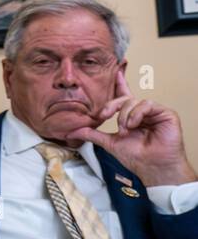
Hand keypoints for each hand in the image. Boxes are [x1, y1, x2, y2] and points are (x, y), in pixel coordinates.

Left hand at [68, 70, 196, 185]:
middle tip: (103, 116)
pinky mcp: (166, 113)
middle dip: (110, 105)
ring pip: (133, 101)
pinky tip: (133, 125)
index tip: (114, 71)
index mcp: (130, 116)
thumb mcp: (110, 143)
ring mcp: (154, 112)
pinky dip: (136, 114)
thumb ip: (92, 134)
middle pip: (124, 98)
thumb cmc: (136, 157)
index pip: (123, 96)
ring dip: (124, 115)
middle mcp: (142, 112)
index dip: (119, 83)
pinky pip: (147, 104)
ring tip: (124, 129)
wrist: (152, 167)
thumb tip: (72, 131)